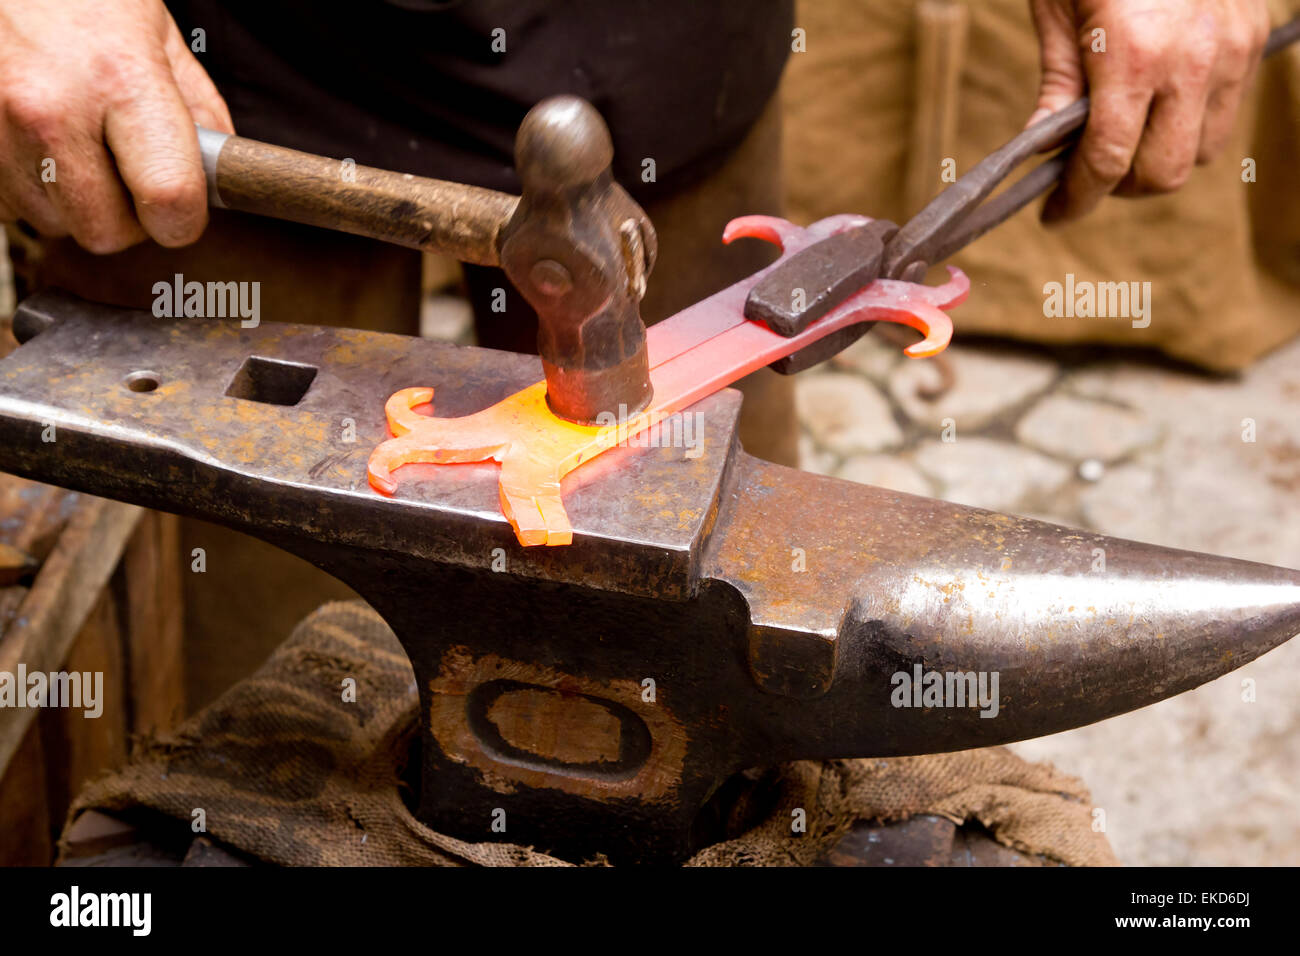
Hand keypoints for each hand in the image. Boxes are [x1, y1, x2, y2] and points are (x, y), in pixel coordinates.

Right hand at [0, 0, 232, 251]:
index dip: (183, 219)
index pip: (169, 197)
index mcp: (120, 79)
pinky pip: (8, 205)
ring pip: (52, 222)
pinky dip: (29, 186)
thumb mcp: (158, 35)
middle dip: (124, 218)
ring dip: (71, 201)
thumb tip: (220, 179)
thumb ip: (198, 112)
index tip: (182, 210)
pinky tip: (37, 142)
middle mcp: (50, 108)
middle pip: (104, 232)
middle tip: (126, 175)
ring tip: (75, 142)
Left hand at [1028, 0, 1270, 221]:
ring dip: (1158, 160)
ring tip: (1121, 140)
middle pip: (1162, 173)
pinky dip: (1189, 126)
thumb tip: (1041, 153)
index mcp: (1134, 56)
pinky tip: (1157, 107)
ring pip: (1201, 152)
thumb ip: (1056, 89)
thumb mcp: (1057, 13)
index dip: (1077, 199)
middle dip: (1119, 187)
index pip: (1108, 161)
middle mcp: (1193, 60)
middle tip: (1085, 176)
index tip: (1054, 214)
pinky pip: (1225, 113)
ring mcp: (1232, 50)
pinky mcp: (1253, 38)